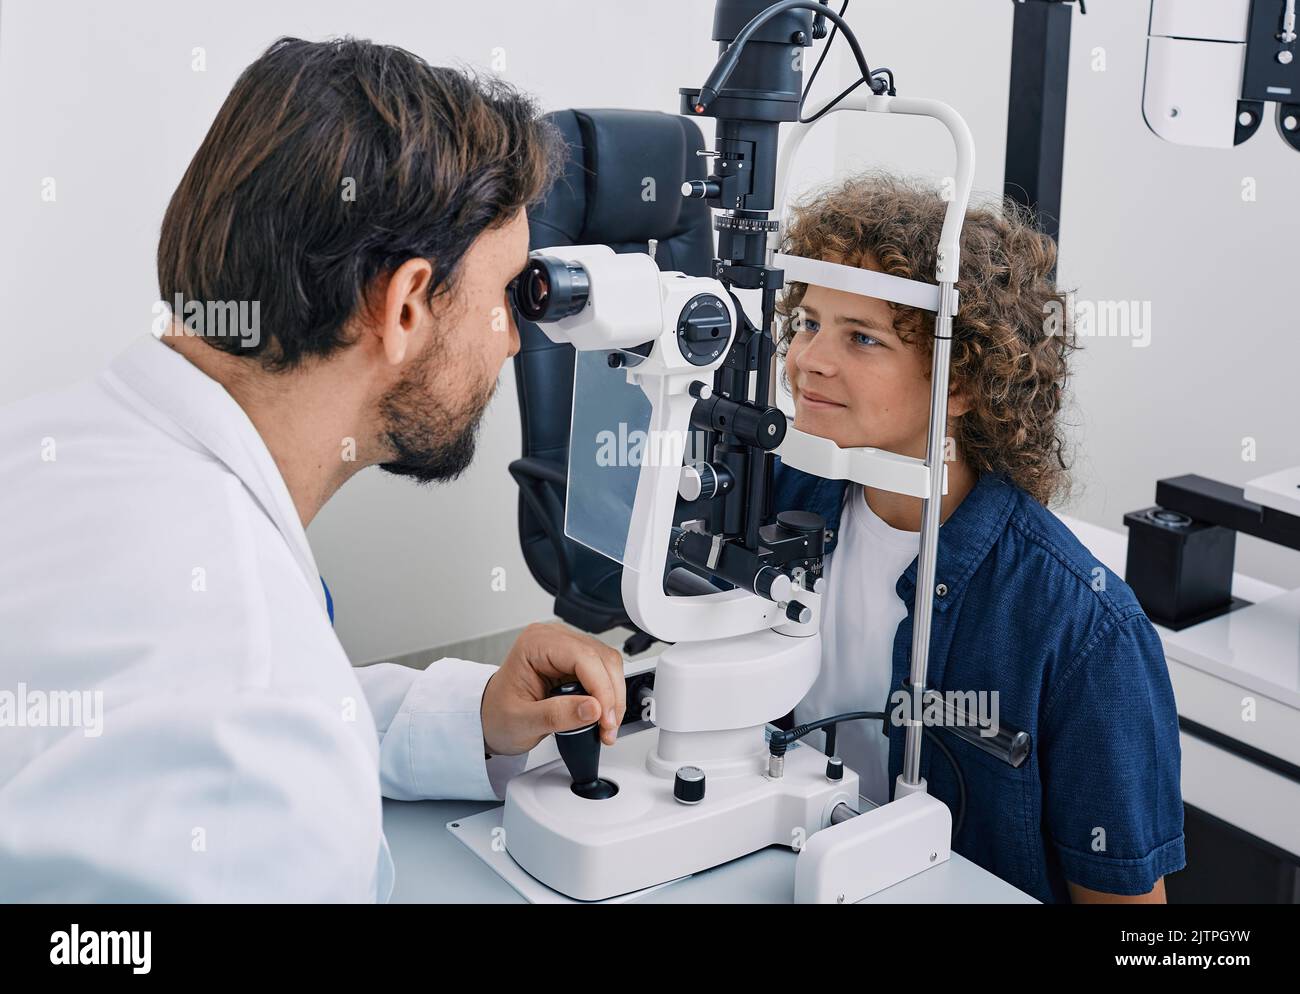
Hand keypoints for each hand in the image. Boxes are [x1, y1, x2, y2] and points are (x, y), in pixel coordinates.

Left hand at [480, 622, 625, 755]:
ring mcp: (567, 648)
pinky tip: (602, 716)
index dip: (601, 689)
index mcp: (536, 643)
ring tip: (606, 726)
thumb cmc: (497, 714)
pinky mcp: (576, 662)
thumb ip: (557, 715)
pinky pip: (604, 673)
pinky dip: (608, 696)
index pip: (583, 657)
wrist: (491, 718)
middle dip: (611, 695)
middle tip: (608, 727)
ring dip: (613, 696)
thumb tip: (594, 709)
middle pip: (601, 658)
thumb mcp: (522, 721)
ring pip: (608, 664)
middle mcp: (554, 639)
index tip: (605, 719)